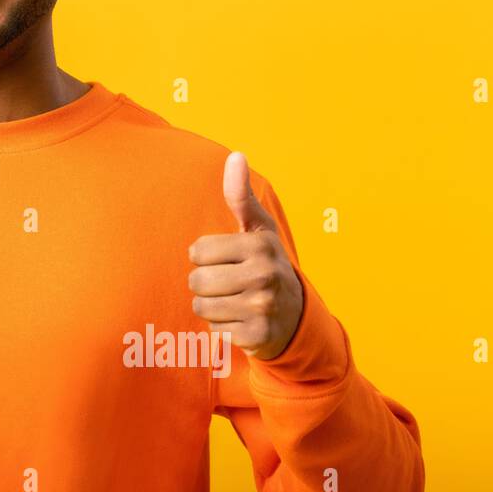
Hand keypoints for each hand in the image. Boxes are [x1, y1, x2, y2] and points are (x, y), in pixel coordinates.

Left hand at [187, 151, 303, 359]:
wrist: (295, 316)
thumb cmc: (266, 264)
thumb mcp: (258, 230)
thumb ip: (240, 196)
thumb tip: (236, 155)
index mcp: (260, 245)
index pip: (197, 253)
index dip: (204, 258)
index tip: (226, 260)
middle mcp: (265, 275)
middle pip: (197, 281)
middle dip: (205, 284)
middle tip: (229, 284)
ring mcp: (263, 307)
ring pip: (201, 307)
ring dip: (211, 307)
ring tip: (234, 301)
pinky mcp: (257, 336)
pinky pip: (214, 330)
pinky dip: (222, 328)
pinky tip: (241, 320)